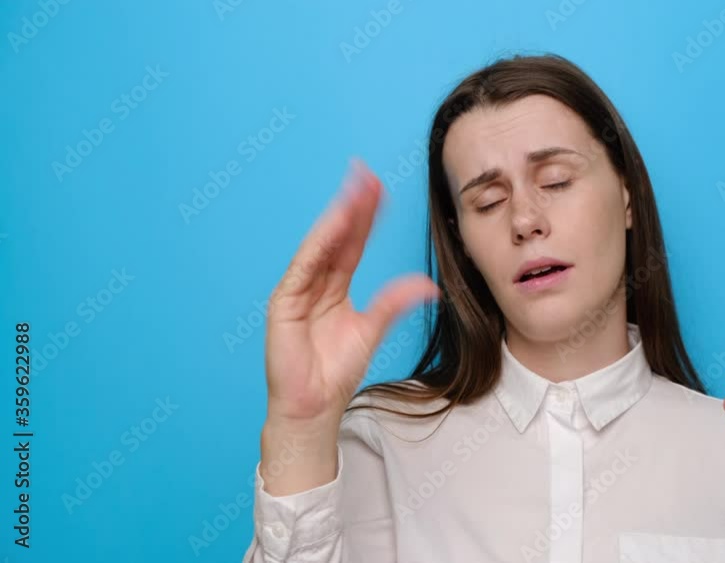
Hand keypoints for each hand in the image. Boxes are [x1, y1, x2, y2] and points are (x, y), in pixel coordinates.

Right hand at [264, 158, 439, 422]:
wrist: (313, 407)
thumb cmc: (335, 373)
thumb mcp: (372, 331)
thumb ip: (394, 304)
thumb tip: (428, 286)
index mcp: (334, 287)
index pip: (353, 243)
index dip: (366, 216)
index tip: (380, 188)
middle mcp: (314, 282)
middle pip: (336, 236)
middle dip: (352, 206)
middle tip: (366, 174)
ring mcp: (296, 290)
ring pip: (320, 245)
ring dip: (337, 218)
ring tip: (355, 193)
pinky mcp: (284, 303)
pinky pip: (304, 267)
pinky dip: (318, 245)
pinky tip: (334, 226)